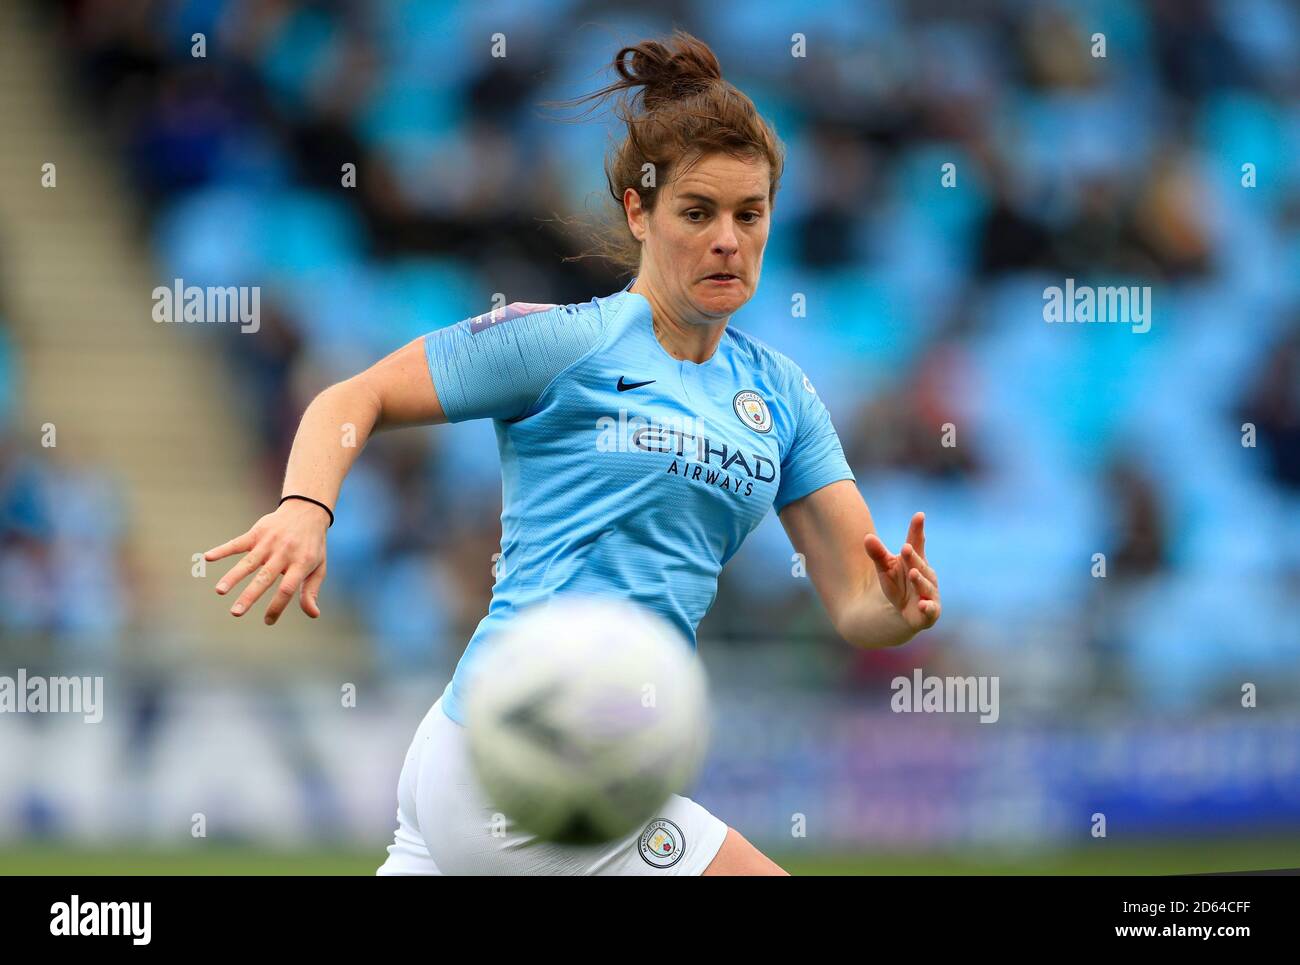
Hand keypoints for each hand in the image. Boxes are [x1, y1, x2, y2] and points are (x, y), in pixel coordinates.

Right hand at [204, 499, 329, 623]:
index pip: (287, 589)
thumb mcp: (318, 567)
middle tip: (235, 612)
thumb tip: (313, 615)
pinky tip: (207, 557)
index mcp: (301, 564)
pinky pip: (238, 543)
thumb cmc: (312, 545)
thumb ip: (311, 591)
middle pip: (264, 578)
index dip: (277, 606)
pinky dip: (223, 550)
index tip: (268, 621)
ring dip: (233, 577)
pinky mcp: (257, 533)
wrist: (307, 511)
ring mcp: (269, 543)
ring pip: (248, 563)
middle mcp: (284, 553)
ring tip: (220, 591)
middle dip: (249, 596)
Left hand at [863, 511, 940, 631]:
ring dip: (919, 580)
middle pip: (919, 564)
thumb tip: (867, 537)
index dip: (917, 530)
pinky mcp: (930, 612)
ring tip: (912, 573)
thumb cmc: (898, 584)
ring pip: (926, 585)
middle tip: (905, 548)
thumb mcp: (885, 568)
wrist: (905, 612)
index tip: (919, 515)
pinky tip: (923, 604)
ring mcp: (929, 593)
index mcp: (915, 561)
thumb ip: (877, 554)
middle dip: (913, 557)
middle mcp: (926, 575)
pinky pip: (931, 609)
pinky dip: (928, 607)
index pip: (917, 543)